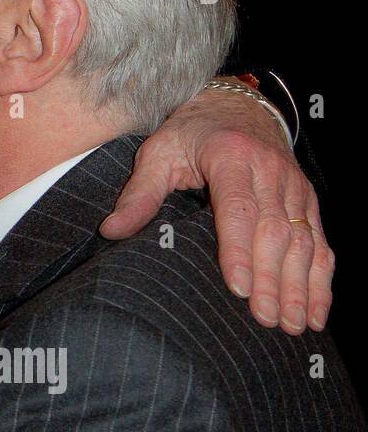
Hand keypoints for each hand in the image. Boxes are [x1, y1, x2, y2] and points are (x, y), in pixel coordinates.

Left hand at [102, 87, 331, 333]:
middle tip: (265, 320)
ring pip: (303, 240)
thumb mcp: (158, 152)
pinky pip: (320, 241)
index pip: (239, 209)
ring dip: (300, 286)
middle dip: (273, 280)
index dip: (240, 251)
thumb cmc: (190, 133)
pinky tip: (315, 311)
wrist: (236, 106)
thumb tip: (111, 230)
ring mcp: (293, 187)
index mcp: (230, 157)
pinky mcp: (306, 200)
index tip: (239, 289)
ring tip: (291, 325)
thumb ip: (139, 193)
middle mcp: (270, 171)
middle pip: (275, 231)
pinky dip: (321, 279)